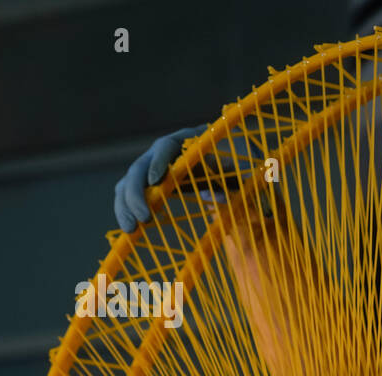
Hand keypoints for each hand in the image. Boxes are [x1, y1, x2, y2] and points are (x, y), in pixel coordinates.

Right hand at [114, 125, 267, 231]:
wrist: (249, 181)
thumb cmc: (256, 176)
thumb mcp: (255, 179)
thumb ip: (241, 185)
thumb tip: (214, 196)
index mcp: (197, 141)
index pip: (169, 145)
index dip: (159, 160)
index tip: (156, 181)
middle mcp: (174, 151)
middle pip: (143, 164)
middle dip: (137, 190)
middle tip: (142, 218)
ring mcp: (163, 167)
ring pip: (132, 179)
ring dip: (126, 203)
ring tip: (129, 228)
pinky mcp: (159, 184)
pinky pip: (135, 193)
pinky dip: (128, 209)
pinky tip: (129, 228)